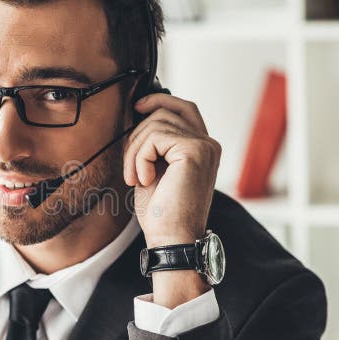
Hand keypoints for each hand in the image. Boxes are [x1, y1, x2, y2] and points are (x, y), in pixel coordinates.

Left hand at [123, 92, 221, 306]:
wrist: (171, 239)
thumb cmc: (162, 212)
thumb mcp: (156, 168)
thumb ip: (156, 143)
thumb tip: (140, 114)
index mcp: (202, 147)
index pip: (183, 107)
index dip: (159, 100)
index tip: (137, 107)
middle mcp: (208, 143)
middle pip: (166, 110)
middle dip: (138, 132)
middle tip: (130, 164)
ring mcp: (204, 146)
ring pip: (155, 123)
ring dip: (134, 151)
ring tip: (135, 178)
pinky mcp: (194, 151)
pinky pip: (154, 137)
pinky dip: (139, 158)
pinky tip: (143, 179)